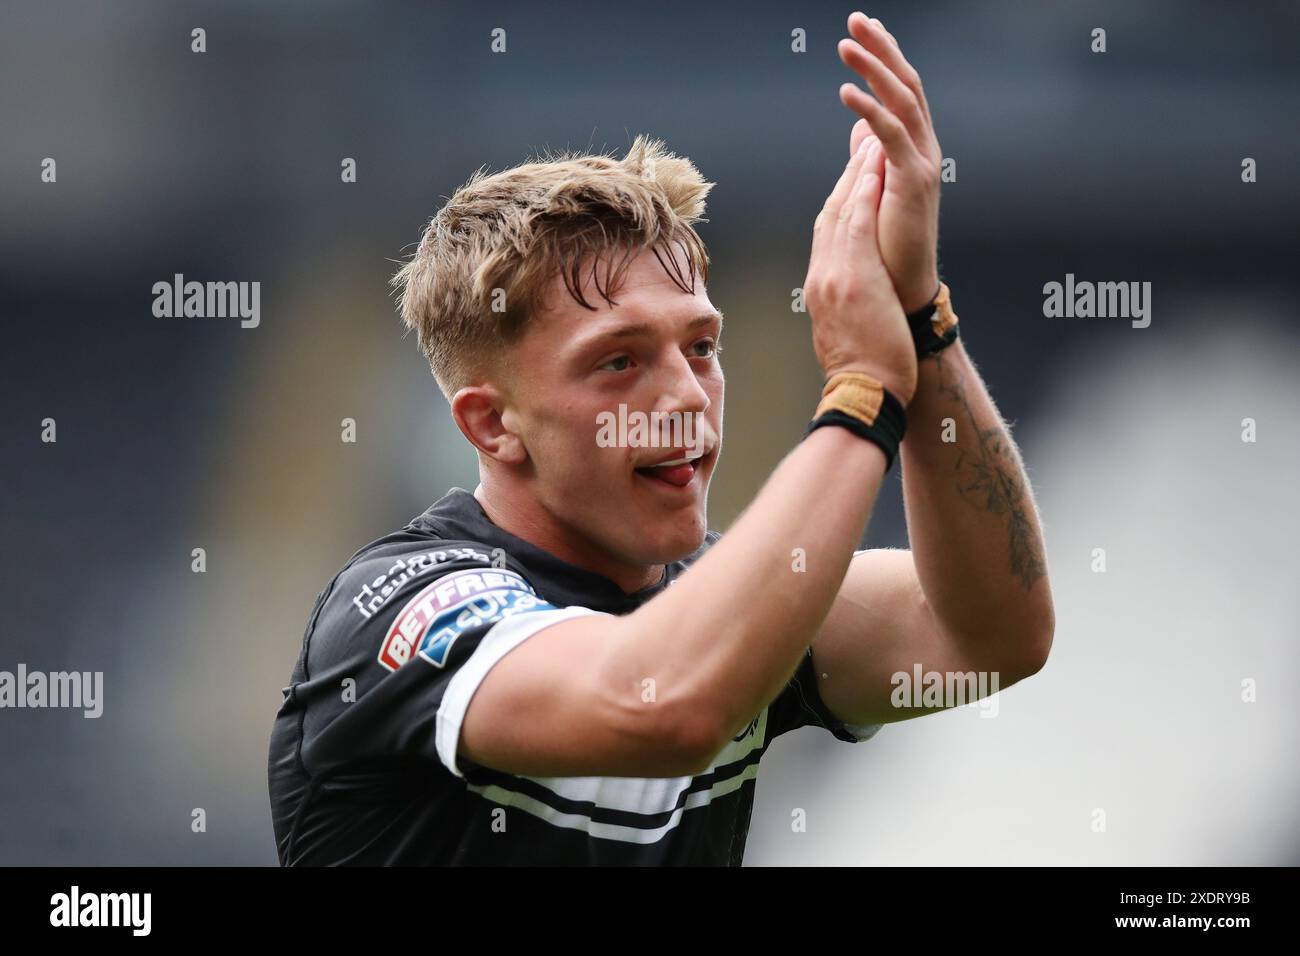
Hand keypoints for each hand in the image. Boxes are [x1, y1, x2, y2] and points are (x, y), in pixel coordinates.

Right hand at [805, 137, 916, 404]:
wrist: (864, 395)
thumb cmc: (863, 377)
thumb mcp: (845, 338)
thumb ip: (843, 312)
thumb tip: (849, 310)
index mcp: (819, 291)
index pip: (827, 236)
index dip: (840, 202)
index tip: (853, 179)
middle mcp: (820, 277)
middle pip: (830, 217)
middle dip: (846, 179)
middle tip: (859, 146)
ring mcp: (833, 276)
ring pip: (842, 212)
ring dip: (856, 175)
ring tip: (869, 144)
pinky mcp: (853, 277)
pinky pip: (858, 224)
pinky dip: (864, 193)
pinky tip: (874, 168)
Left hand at [837, 12, 941, 313]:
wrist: (903, 286)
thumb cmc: (888, 244)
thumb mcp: (874, 190)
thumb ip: (870, 157)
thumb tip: (859, 131)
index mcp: (914, 148)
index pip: (901, 91)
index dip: (884, 58)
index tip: (864, 30)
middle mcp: (924, 148)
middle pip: (906, 84)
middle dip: (882, 49)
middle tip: (857, 18)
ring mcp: (922, 163)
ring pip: (900, 102)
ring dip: (873, 70)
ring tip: (845, 45)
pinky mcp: (912, 181)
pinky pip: (890, 136)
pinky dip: (869, 111)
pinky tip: (847, 92)